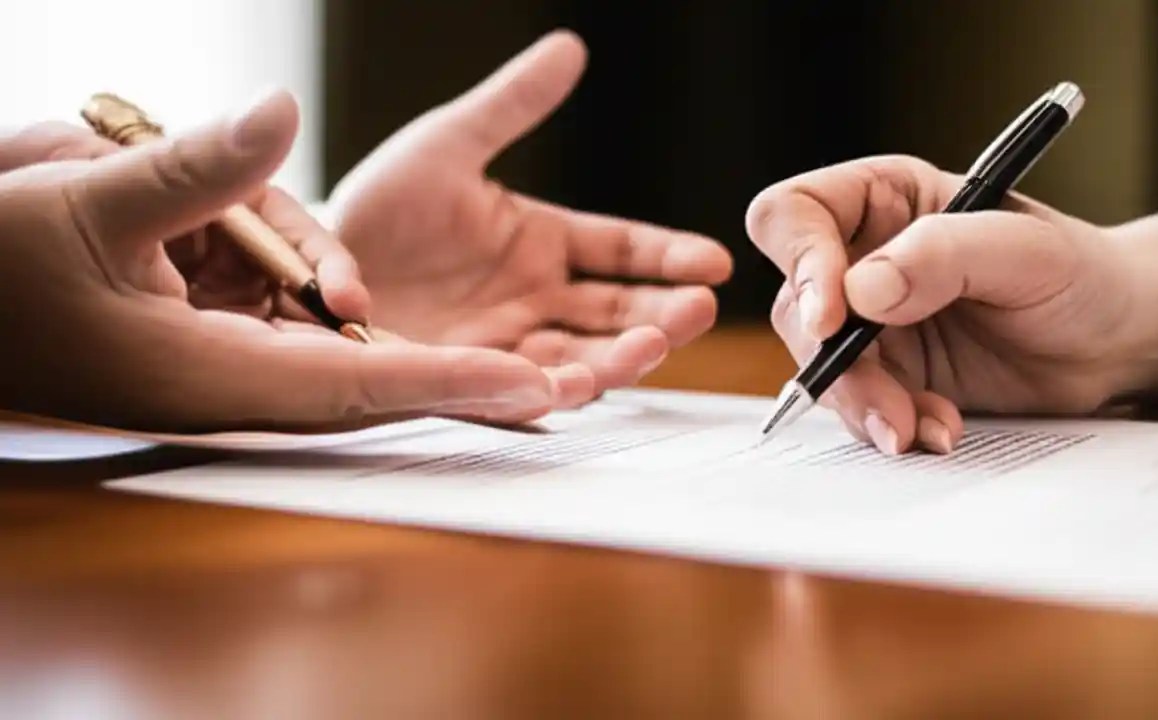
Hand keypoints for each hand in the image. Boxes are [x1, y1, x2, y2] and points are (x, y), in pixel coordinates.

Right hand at [0, 92, 564, 429]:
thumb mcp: (86, 202)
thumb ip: (193, 165)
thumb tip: (281, 112)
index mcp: (213, 378)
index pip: (359, 384)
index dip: (450, 384)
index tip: (533, 389)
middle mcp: (236, 385)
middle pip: (372, 374)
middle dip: (460, 373)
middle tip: (561, 376)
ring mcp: (229, 363)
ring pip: (333, 332)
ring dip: (375, 308)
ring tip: (445, 310)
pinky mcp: (220, 335)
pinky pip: (294, 309)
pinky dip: (319, 276)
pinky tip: (319, 260)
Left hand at [329, 31, 733, 393]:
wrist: (305, 267)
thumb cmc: (376, 208)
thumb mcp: (446, 146)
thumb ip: (511, 105)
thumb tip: (568, 48)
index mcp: (543, 242)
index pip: (622, 249)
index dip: (669, 255)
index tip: (715, 260)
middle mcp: (536, 298)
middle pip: (617, 312)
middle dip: (662, 314)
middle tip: (697, 310)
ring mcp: (507, 343)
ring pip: (582, 357)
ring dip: (621, 357)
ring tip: (650, 346)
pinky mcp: (470, 379)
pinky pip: (520, 389)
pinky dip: (552, 390)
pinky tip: (577, 383)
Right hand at [747, 155, 1157, 453]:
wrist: (1117, 343)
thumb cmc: (1081, 274)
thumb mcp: (1026, 251)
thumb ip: (945, 254)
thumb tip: (862, 290)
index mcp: (882, 199)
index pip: (793, 215)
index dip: (800, 262)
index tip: (832, 318)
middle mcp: (862, 256)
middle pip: (798, 305)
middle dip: (838, 364)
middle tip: (889, 405)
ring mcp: (870, 321)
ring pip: (821, 365)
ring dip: (865, 405)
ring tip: (926, 427)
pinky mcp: (888, 375)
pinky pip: (858, 405)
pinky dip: (892, 425)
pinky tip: (939, 430)